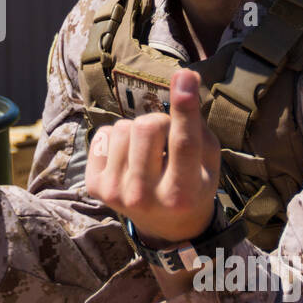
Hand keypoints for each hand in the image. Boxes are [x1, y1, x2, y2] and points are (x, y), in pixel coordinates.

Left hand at [85, 69, 220, 245]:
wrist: (165, 226)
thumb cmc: (193, 185)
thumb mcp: (208, 164)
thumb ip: (199, 126)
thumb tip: (183, 79)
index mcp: (181, 194)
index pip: (183, 144)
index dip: (184, 107)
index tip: (184, 76)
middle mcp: (145, 197)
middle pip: (147, 126)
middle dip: (160, 122)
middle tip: (166, 139)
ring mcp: (115, 193)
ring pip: (122, 127)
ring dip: (138, 132)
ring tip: (147, 153)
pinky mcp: (94, 185)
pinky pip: (103, 134)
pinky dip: (118, 139)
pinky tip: (128, 159)